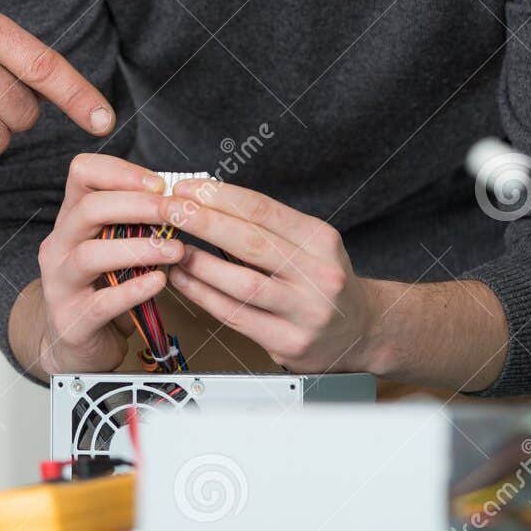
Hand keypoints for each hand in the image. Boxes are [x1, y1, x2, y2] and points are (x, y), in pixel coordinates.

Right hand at [19, 154, 185, 375]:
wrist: (75, 342)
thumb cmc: (103, 287)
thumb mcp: (113, 246)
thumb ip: (134, 222)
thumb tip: (177, 199)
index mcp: (70, 219)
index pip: (82, 173)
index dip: (121, 172)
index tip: (159, 186)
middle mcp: (58, 246)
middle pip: (88, 210)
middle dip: (137, 206)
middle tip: (173, 212)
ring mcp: (59, 283)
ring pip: (90, 255)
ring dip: (139, 249)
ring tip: (175, 250)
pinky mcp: (71, 320)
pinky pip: (102, 302)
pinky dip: (134, 290)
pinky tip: (160, 282)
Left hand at [161, 179, 376, 373]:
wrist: (361, 332)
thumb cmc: (322, 280)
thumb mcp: (310, 243)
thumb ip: (266, 226)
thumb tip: (205, 201)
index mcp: (321, 239)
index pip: (262, 209)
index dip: (218, 196)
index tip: (185, 188)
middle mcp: (318, 274)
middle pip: (250, 242)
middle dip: (202, 222)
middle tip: (168, 210)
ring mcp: (305, 312)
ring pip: (242, 284)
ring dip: (199, 264)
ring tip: (170, 249)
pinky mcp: (289, 343)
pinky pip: (236, 316)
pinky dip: (204, 296)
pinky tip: (183, 281)